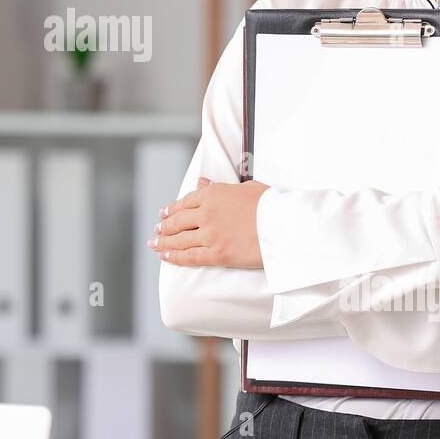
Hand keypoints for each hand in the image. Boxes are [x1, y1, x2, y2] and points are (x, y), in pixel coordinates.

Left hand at [150, 177, 268, 268]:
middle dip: (164, 226)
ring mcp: (210, 234)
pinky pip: (190, 257)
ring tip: (155, 244)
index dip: (172, 209)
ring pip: (180, 240)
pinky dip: (175, 257)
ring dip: (164, 242)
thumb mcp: (246, 187)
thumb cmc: (271, 204)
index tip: (164, 213)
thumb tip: (202, 181)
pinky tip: (166, 257)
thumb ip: (220, 186)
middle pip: (178, 221)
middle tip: (157, 230)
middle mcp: (207, 213)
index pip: (186, 202)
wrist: (284, 226)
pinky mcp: (217, 254)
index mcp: (214, 193)